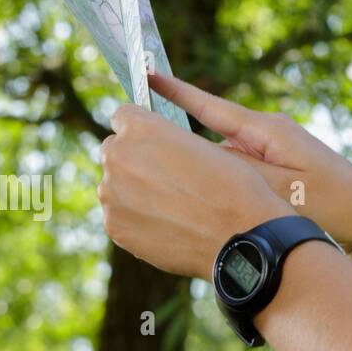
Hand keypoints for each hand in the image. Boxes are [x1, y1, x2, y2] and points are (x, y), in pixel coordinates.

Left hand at [98, 103, 294, 278]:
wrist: (239, 234)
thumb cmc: (231, 184)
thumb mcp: (202, 144)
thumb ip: (167, 139)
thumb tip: (149, 146)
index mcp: (141, 127)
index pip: (122, 115)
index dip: (141, 126)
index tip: (154, 139)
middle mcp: (118, 156)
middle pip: (114, 150)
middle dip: (134, 157)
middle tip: (166, 174)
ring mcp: (112, 194)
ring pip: (115, 184)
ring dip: (134, 188)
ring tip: (171, 203)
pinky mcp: (114, 226)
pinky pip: (119, 214)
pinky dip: (137, 216)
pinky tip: (167, 221)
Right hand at [147, 71, 351, 271]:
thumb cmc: (332, 205)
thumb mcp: (279, 188)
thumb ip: (236, 170)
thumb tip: (194, 154)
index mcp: (268, 130)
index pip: (212, 106)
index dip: (176, 92)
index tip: (146, 73)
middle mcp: (268, 138)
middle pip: (210, 139)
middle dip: (179, 149)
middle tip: (140, 154)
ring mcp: (273, 157)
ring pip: (222, 163)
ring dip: (204, 177)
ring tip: (175, 194)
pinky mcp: (278, 177)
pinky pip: (237, 178)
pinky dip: (222, 190)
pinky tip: (209, 211)